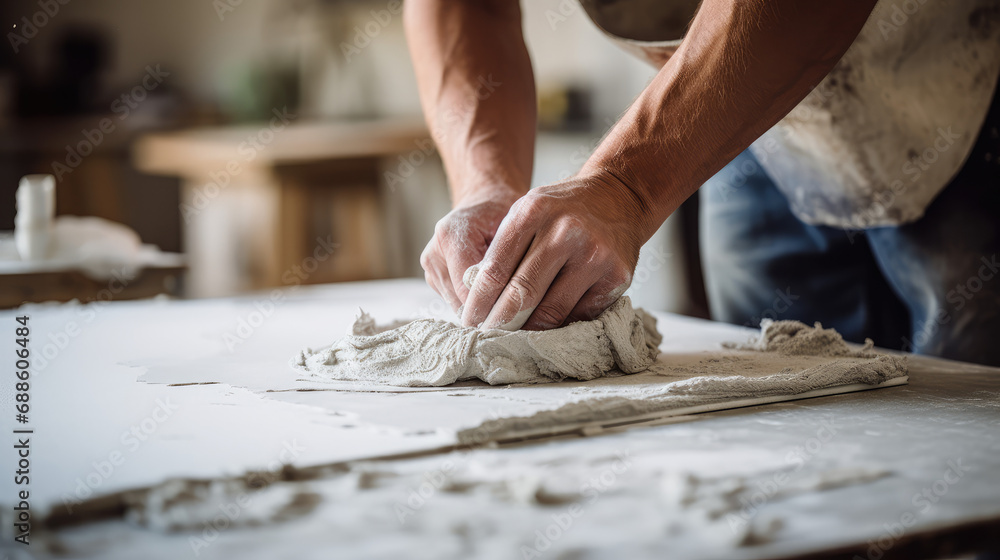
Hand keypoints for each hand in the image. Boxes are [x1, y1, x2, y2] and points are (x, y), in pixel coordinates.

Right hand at [420, 191, 520, 311]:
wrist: (484, 203)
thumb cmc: (503, 213)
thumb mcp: (512, 229)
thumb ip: (504, 260)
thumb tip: (505, 298)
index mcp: (450, 236)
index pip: (468, 288)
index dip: (492, 305)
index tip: (513, 314)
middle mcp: (434, 254)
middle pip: (460, 301)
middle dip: (486, 309)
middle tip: (513, 315)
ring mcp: (430, 268)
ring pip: (456, 305)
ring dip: (479, 308)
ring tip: (503, 304)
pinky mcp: (433, 278)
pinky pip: (455, 301)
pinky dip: (473, 303)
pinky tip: (490, 295)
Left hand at [461, 172, 651, 330]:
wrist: (620, 196)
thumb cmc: (563, 209)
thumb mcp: (527, 212)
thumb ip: (503, 248)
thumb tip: (479, 299)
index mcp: (533, 212)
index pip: (495, 269)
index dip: (478, 302)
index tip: (469, 322)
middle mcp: (565, 232)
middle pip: (522, 293)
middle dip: (499, 323)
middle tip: (487, 339)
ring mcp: (594, 255)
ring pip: (551, 311)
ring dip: (529, 330)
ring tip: (515, 339)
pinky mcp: (617, 276)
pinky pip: (580, 314)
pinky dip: (561, 325)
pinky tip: (549, 328)